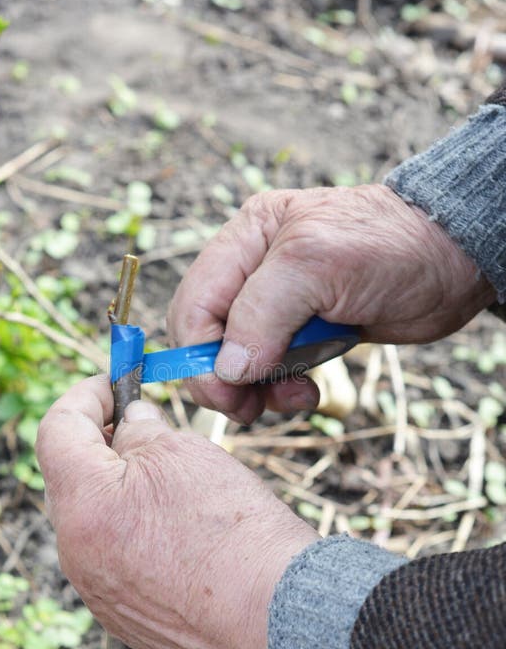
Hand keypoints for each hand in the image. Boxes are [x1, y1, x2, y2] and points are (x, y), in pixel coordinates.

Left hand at [36, 376, 316, 648]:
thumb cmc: (233, 529)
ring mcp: (98, 592)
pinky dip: (135, 534)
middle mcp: (76, 554)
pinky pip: (114, 562)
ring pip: (93, 522)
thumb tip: (128, 424)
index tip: (112, 384)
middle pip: (71, 478)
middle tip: (143, 425)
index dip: (84, 397)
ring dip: (119, 491)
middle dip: (102, 444)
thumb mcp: (183, 452)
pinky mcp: (125, 619)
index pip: (57, 430)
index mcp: (82, 505)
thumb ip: (140, 430)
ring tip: (171, 479)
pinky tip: (179, 529)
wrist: (276, 616)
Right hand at [168, 184, 494, 422]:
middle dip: (224, 377)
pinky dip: (282, 389)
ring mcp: (279, 304)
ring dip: (257, 389)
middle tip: (249, 408)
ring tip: (294, 398)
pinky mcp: (303, 332)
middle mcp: (254, 271)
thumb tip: (226, 370)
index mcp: (246, 239)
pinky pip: (272, 370)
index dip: (198, 352)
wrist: (453, 260)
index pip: (195, 303)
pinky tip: (307, 392)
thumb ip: (261, 314)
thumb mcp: (316, 266)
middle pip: (208, 336)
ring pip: (238, 360)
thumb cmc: (390, 246)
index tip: (224, 392)